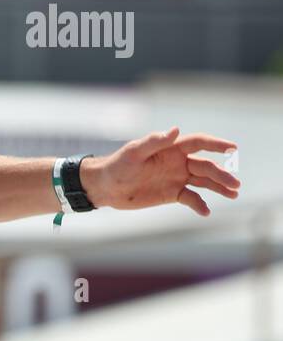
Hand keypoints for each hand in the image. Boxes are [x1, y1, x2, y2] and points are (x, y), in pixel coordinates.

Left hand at [82, 126, 240, 216]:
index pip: (198, 143)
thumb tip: (175, 130)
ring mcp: (175, 178)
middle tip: (235, 184)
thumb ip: (154, 141)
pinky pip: (191, 198)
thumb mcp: (134, 153)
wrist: (104, 187)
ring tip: (233, 194)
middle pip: (205, 166)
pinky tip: (206, 211)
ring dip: (219, 187)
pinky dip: (199, 204)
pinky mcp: (171, 194)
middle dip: (221, 174)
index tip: (232, 148)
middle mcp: (177, 163)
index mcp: (170, 149)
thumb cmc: (117, 165)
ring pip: (203, 182)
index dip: (216, 144)